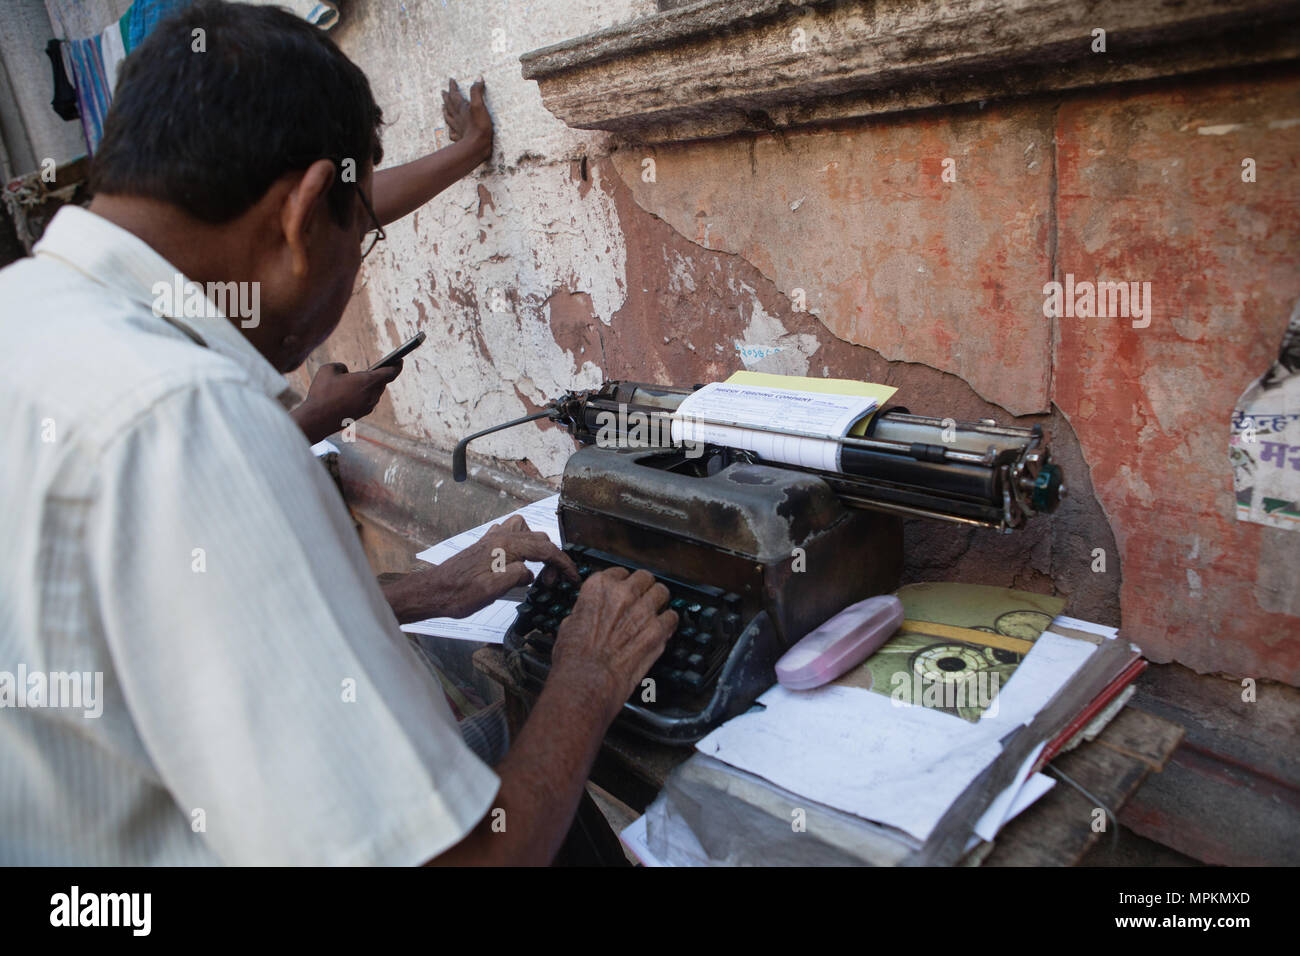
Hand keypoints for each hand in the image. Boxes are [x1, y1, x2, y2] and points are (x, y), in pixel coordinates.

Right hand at [291, 362, 400, 443]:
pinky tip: (354, 392)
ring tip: (363, 379)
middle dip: (379, 375)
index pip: (390, 372)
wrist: (316, 420)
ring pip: (374, 393)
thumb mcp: (328, 369)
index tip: (400, 360)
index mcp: (368, 382)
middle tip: (378, 367)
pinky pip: (367, 401)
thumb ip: (341, 366)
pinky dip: (363, 395)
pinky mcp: (361, 415)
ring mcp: (368, 407)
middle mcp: (372, 395)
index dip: (397, 365)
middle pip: (381, 382)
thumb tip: (346, 373)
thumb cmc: (322, 393)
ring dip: (370, 386)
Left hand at [423, 515, 577, 619]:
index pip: (546, 550)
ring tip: (538, 567)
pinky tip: (518, 559)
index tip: (574, 577)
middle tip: (551, 582)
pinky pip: (511, 533)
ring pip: (526, 530)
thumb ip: (517, 576)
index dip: (564, 564)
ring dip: (538, 546)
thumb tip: (530, 572)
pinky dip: (522, 542)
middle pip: (539, 538)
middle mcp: (501, 537)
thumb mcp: (493, 590)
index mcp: (506, 546)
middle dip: (552, 559)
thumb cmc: (459, 594)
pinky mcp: (486, 544)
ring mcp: (493, 538)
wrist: (433, 591)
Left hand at [442, 78, 492, 160]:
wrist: (476, 145)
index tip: (450, 80)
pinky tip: (450, 130)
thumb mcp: (479, 105)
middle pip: (449, 104)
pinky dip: (450, 129)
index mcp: (461, 108)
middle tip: (442, 91)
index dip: (452, 87)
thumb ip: (476, 91)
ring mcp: (457, 127)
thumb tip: (478, 78)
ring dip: (445, 110)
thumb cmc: (479, 126)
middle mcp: (457, 116)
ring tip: (442, 106)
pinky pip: (452, 132)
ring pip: (448, 117)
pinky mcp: (459, 137)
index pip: (454, 94)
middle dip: (446, 97)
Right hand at [550, 569, 676, 720]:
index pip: (619, 573)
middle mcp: (623, 593)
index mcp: (598, 587)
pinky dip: (669, 622)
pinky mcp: (657, 631)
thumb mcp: (569, 624)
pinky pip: (672, 617)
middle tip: (643, 599)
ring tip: (656, 611)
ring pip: (661, 592)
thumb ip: (586, 611)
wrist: (586, 681)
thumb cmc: (574, 658)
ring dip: (659, 601)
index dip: (622, 583)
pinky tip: (663, 629)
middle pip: (644, 578)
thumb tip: (589, 614)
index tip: (624, 590)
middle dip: (644, 588)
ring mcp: (643, 610)